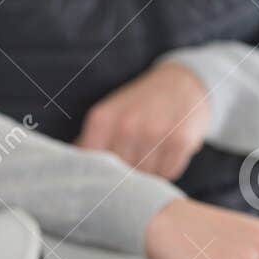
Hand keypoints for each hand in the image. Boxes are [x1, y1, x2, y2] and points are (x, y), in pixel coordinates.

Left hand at [76, 62, 210, 179]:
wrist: (183, 81)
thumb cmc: (140, 102)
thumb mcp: (109, 114)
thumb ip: (90, 141)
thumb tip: (75, 171)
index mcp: (102, 119)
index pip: (91, 163)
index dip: (97, 174)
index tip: (102, 177)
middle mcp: (127, 126)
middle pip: (119, 175)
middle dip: (125, 173)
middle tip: (134, 159)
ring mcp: (154, 134)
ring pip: (144, 177)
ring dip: (148, 172)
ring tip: (152, 151)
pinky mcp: (180, 141)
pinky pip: (168, 173)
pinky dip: (168, 168)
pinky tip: (167, 151)